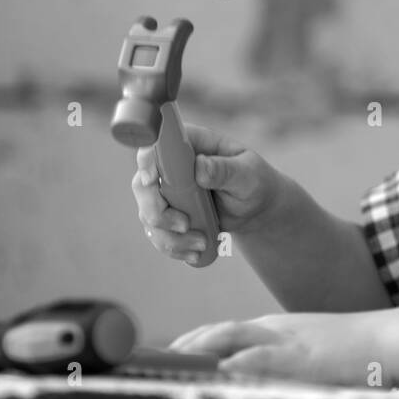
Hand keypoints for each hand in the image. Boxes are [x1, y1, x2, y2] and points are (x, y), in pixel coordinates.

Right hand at [132, 123, 288, 264]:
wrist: (256, 207)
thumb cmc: (253, 181)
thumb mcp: (247, 173)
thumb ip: (224, 169)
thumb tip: (199, 167)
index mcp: (190, 144)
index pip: (156, 144)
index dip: (146, 160)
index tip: (151, 180)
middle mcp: (170, 165)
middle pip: (143, 185)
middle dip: (157, 212)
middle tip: (185, 226)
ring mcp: (166, 191)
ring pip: (148, 215)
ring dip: (171, 236)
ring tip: (202, 243)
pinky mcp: (167, 215)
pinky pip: (157, 234)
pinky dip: (173, 247)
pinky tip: (195, 254)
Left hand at [170, 313, 389, 386]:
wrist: (389, 339)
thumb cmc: (352, 351)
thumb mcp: (306, 349)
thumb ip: (275, 356)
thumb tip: (241, 373)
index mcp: (273, 328)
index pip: (221, 331)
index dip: (191, 341)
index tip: (167, 353)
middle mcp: (274, 329)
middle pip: (218, 331)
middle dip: (185, 345)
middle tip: (157, 359)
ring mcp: (287, 340)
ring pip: (232, 336)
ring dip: (200, 347)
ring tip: (173, 359)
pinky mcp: (303, 356)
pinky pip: (264, 356)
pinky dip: (240, 360)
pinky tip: (222, 367)